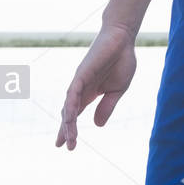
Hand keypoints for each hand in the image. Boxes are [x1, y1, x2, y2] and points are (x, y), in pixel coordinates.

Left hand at [56, 24, 138, 150]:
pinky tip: (69, 118)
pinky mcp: (81, 73)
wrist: (122, 38)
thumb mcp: (117, 91)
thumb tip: (97, 125)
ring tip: (68, 139)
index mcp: (89, 94)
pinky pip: (73, 92)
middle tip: (61, 146)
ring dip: (68, 123)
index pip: (76, 114)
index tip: (67, 145)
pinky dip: (71, 105)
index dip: (70, 129)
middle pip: (69, 113)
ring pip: (70, 106)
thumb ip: (106, 107)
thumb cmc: (121, 61)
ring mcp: (79, 82)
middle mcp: (80, 89)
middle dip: (65, 130)